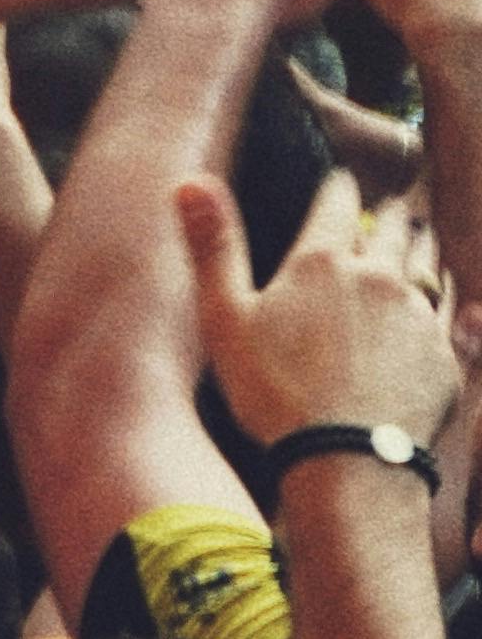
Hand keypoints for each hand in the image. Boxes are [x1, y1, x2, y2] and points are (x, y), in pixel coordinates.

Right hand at [181, 165, 466, 454]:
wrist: (348, 459)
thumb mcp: (224, 317)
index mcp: (323, 262)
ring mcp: (418, 315)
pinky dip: (441, 299)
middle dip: (388, 215)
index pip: (338, 203)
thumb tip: (190, 181)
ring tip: (420, 240)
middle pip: (392, 231)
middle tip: (390, 207)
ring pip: (427, 266)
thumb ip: (213, 246)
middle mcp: (379, 277)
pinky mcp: (443, 353)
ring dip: (421, 248)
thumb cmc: (274, 391)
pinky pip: (447, 313)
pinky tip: (438, 302)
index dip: (338, 187)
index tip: (341, 179)